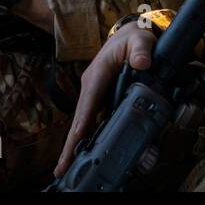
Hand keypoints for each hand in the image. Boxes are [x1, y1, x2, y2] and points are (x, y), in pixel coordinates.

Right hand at [53, 24, 156, 177]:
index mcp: (96, 75)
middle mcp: (92, 88)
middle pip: (80, 120)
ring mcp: (96, 96)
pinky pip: (95, 121)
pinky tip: (86, 155)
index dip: (82, 123)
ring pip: (85, 123)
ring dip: (77, 145)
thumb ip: (142, 50)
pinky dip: (89, 138)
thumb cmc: (133, 39)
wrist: (131, 37)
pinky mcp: (103, 101)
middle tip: (61, 168)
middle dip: (71, 144)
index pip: (87, 103)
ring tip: (68, 168)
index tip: (76, 141)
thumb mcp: (139, 40)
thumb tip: (142, 62)